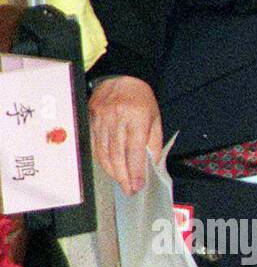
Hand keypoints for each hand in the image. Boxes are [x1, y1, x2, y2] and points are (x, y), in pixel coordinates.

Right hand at [88, 75, 162, 194]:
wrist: (122, 76)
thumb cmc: (143, 100)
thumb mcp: (155, 120)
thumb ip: (153, 144)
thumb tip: (150, 166)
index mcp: (136, 118)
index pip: (135, 150)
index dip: (135, 171)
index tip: (138, 186)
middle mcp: (116, 117)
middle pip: (117, 154)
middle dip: (123, 176)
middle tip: (129, 190)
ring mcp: (101, 117)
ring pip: (103, 151)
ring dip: (111, 171)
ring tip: (120, 182)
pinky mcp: (91, 116)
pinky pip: (95, 143)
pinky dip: (101, 158)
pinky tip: (109, 168)